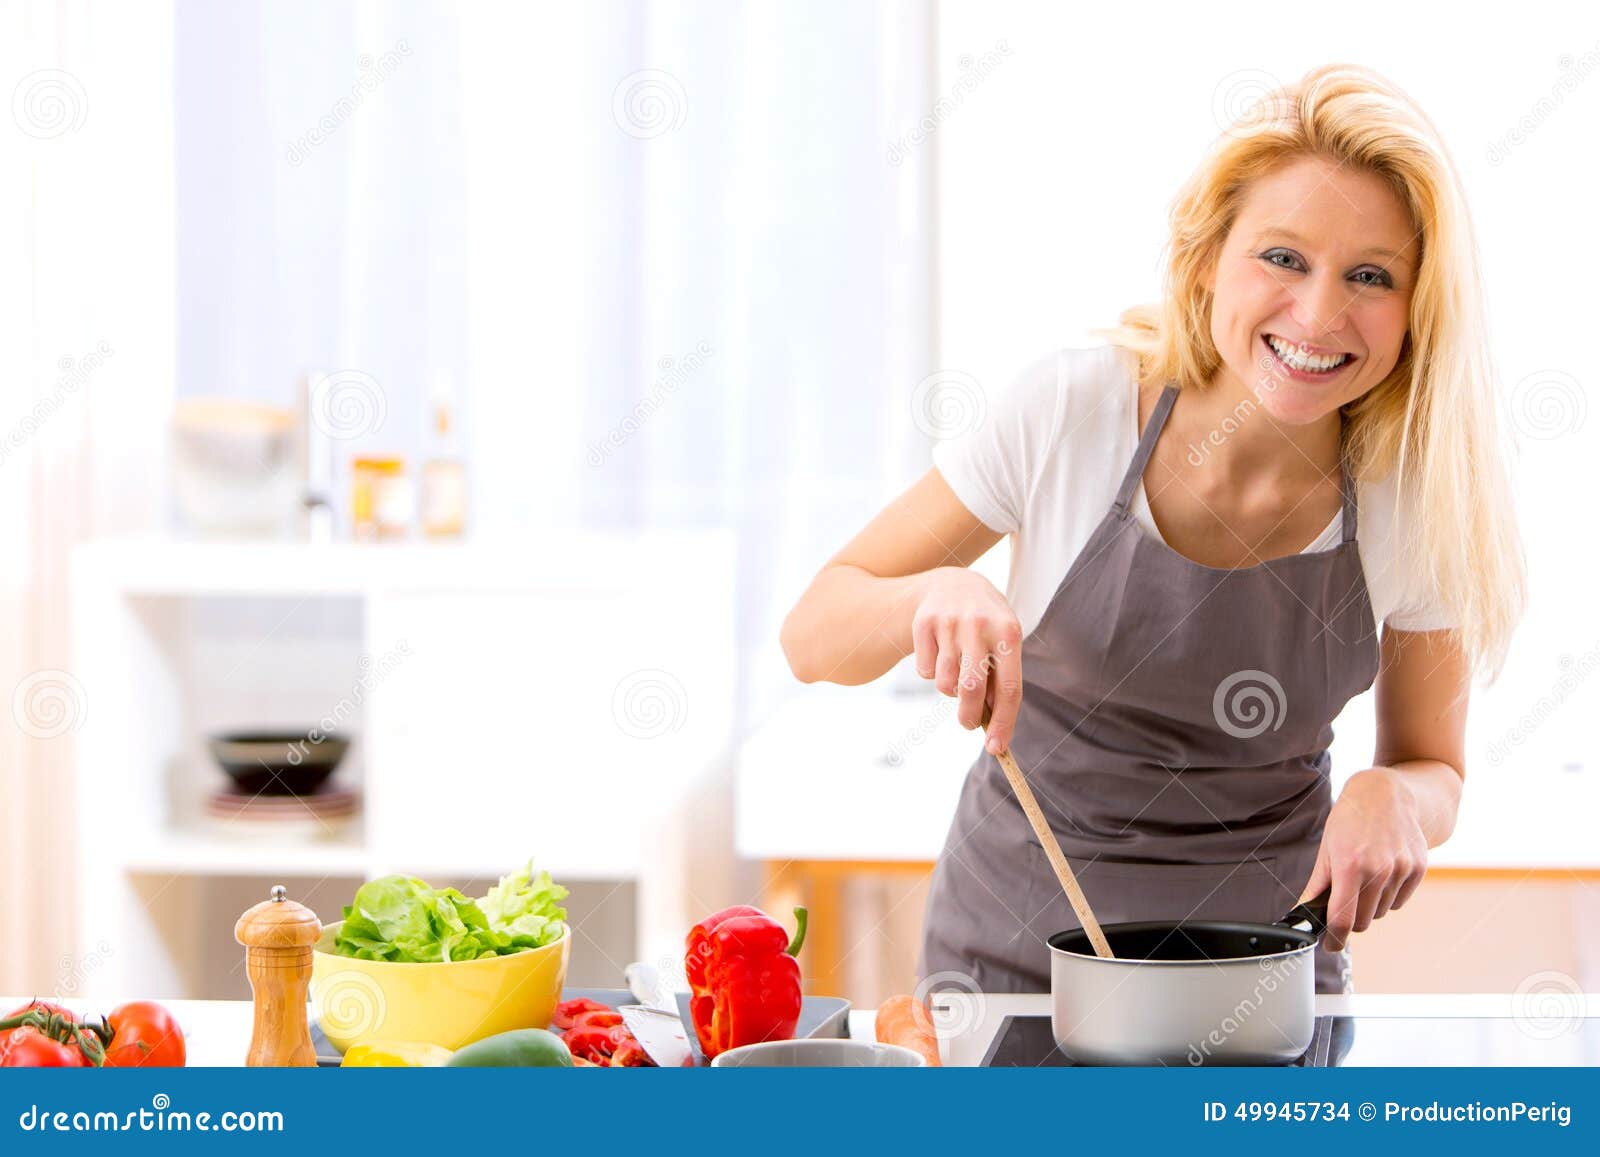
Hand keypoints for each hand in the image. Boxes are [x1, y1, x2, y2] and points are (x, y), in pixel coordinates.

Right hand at [909, 567, 1022, 752]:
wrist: (952, 582)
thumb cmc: (986, 625)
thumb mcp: (1003, 641)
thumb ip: (1001, 678)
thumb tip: (993, 727)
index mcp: (1009, 632)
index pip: (1009, 688)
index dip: (1004, 723)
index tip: (996, 748)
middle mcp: (979, 626)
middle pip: (972, 690)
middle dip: (969, 717)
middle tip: (968, 723)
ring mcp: (949, 623)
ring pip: (945, 684)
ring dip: (950, 691)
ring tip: (956, 671)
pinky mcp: (923, 623)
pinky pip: (925, 672)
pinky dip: (931, 674)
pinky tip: (939, 653)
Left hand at [1298, 767, 1428, 951]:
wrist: (1386, 794)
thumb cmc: (1350, 819)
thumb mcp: (1326, 848)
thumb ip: (1317, 886)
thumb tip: (1301, 913)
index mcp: (1350, 865)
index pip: (1343, 918)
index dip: (1335, 938)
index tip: (1331, 945)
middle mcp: (1379, 870)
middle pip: (1364, 921)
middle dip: (1352, 918)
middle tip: (1345, 900)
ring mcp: (1402, 869)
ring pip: (1383, 912)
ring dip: (1371, 905)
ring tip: (1365, 876)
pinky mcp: (1418, 869)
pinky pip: (1400, 901)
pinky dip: (1389, 895)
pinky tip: (1383, 872)